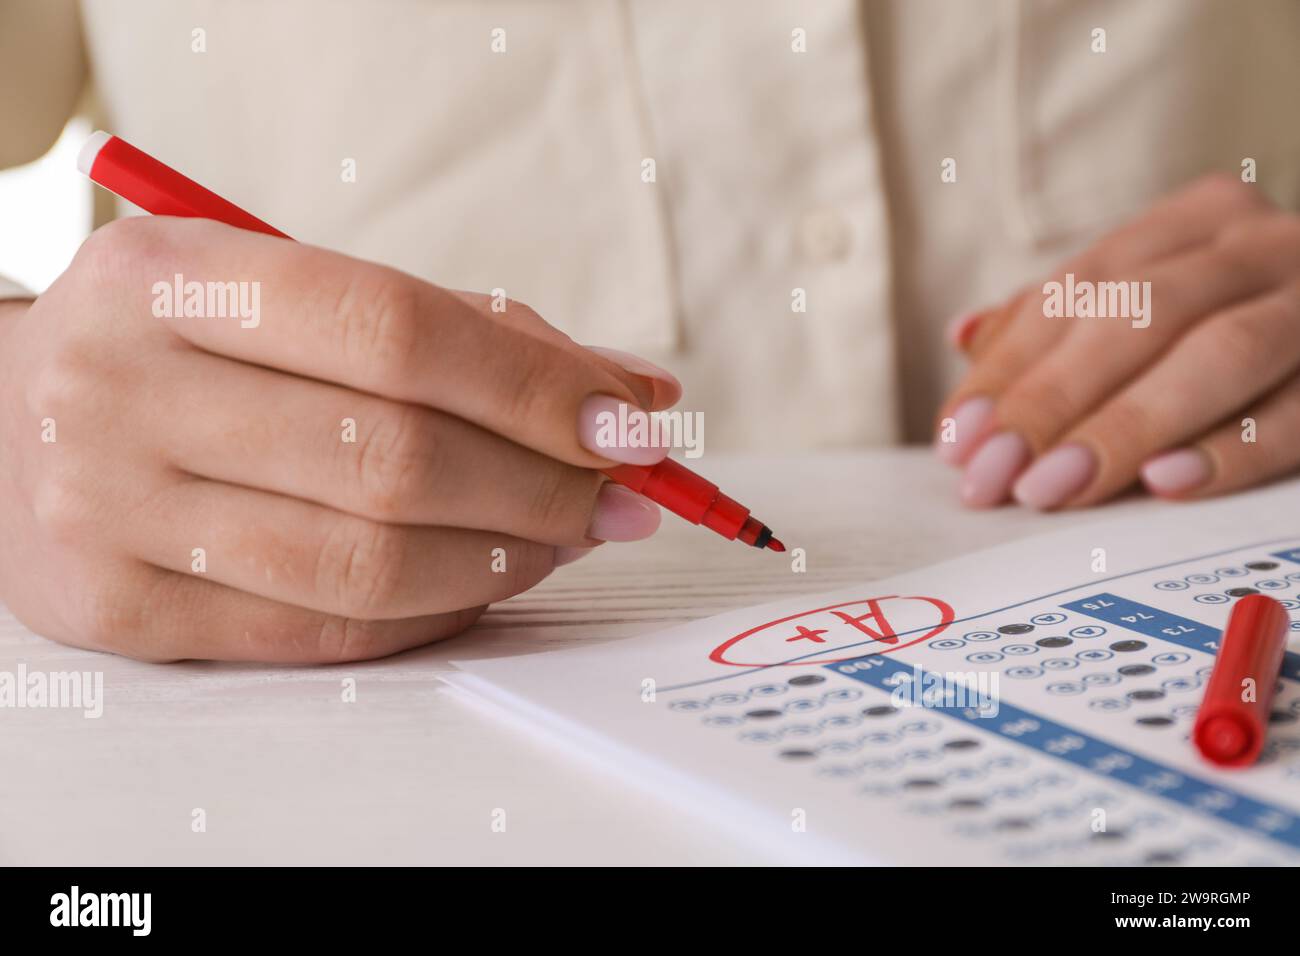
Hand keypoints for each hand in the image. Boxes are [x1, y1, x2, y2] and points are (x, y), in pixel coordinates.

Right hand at [0, 217, 677, 661]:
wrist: (11, 426)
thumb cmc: (190, 352)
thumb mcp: (292, 297)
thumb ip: (459, 333)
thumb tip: (633, 393)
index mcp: (171, 275)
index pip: (397, 330)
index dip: (536, 384)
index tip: (633, 421)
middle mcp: (122, 387)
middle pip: (394, 457)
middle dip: (543, 483)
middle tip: (621, 493)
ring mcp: (106, 509)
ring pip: (367, 562)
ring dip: (505, 558)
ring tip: (568, 535)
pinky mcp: (115, 610)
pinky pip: (324, 632)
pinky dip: (435, 612)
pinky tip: (487, 580)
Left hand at [935, 174, 1299, 508]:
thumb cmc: (1240, 316)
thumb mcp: (1155, 296)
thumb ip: (1065, 318)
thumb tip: (965, 337)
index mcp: (1195, 222)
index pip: (1078, 290)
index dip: (1010, 366)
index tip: (959, 437)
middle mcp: (1258, 246)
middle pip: (1138, 314)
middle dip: (1053, 400)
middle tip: (994, 476)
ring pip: (1217, 351)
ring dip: (1127, 425)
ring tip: (1057, 487)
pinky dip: (1235, 444)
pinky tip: (1170, 482)